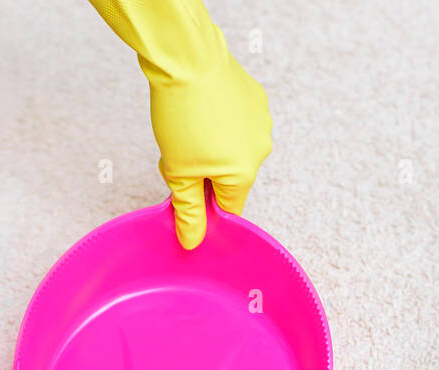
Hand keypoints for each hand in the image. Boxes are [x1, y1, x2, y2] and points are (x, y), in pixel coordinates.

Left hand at [149, 53, 271, 248]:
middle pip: (230, 179)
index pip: (228, 208)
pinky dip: (218, 124)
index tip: (184, 196)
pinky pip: (236, 125)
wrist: (187, 59)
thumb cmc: (182, 115)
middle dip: (203, 175)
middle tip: (177, 157)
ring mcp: (261, 122)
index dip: (204, 207)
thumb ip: (188, 212)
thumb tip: (193, 242)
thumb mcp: (178, 173)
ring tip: (187, 129)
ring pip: (232, 151)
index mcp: (243, 173)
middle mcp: (260, 149)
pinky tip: (199, 111)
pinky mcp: (255, 99)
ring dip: (210, 149)